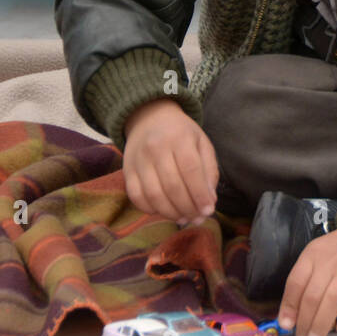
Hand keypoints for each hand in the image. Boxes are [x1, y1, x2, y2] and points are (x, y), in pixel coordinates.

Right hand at [121, 99, 218, 225]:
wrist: (149, 117)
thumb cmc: (181, 134)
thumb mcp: (201, 143)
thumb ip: (209, 171)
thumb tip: (209, 201)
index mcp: (179, 138)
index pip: (191, 170)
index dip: (200, 194)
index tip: (208, 211)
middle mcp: (156, 148)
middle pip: (172, 186)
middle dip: (188, 208)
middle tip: (198, 218)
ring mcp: (139, 160)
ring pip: (154, 195)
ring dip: (171, 213)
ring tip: (184, 218)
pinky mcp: (127, 170)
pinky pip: (136, 197)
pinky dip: (150, 209)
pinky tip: (164, 211)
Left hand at [278, 218, 336, 335]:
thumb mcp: (317, 254)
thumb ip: (305, 278)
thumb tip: (290, 313)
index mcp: (312, 254)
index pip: (295, 283)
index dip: (288, 306)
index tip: (286, 324)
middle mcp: (329, 263)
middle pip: (312, 297)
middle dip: (304, 321)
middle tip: (302, 335)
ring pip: (331, 302)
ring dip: (321, 325)